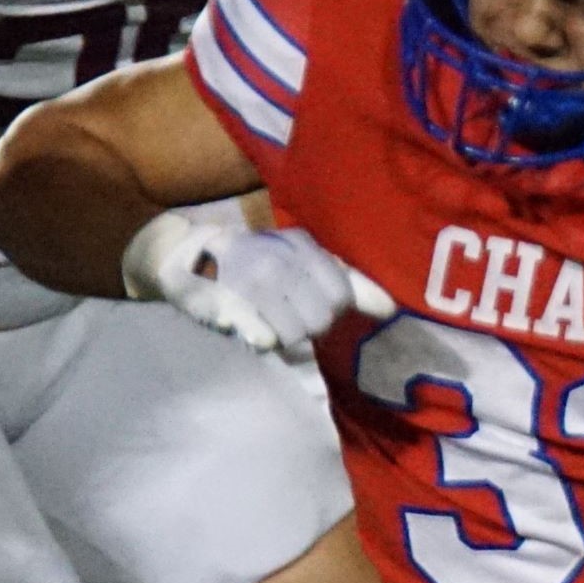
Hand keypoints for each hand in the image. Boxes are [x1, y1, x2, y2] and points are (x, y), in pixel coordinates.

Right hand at [123, 208, 393, 361]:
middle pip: (320, 319)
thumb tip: (390, 309)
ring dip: (285, 336)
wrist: (193, 257)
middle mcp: (276, 260)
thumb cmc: (259, 267)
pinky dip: (260, 336)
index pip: (340, 295)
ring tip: (270, 323)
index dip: (333, 309)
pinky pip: (259, 333)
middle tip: (290, 317)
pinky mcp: (222, 305)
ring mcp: (247, 282)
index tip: (315, 305)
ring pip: (293, 332)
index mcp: (300, 246)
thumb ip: (350, 285)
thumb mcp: (305, 265)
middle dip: (309, 325)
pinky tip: (258, 333)